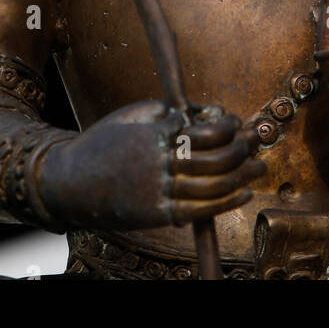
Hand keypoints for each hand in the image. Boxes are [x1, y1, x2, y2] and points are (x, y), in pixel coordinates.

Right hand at [37, 100, 264, 231]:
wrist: (69, 182)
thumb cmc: (102, 143)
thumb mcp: (132, 114)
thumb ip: (167, 112)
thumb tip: (203, 112)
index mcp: (154, 134)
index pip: (205, 130)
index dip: (227, 126)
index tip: (234, 121)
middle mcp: (159, 164)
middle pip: (215, 158)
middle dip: (241, 149)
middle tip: (254, 142)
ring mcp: (159, 191)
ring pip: (213, 186)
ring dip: (242, 175)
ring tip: (258, 167)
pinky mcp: (157, 215)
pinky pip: (200, 210)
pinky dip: (226, 202)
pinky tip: (243, 193)